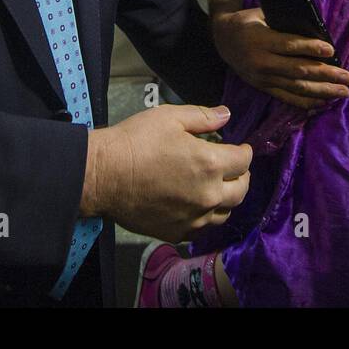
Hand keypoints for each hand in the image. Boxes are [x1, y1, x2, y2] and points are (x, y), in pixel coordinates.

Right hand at [82, 104, 251, 241]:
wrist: (103, 175)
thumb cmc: (136, 141)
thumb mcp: (169, 117)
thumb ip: (203, 117)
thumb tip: (227, 115)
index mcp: (210, 164)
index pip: (244, 160)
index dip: (245, 151)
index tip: (240, 147)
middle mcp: (208, 195)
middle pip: (241, 191)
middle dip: (242, 176)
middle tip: (234, 168)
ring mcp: (193, 218)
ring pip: (225, 213)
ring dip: (226, 199)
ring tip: (217, 187)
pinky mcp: (177, 232)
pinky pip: (202, 228)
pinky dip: (205, 217)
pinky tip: (196, 205)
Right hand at [212, 7, 348, 109]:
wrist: (222, 39)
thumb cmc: (248, 21)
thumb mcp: (262, 13)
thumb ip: (285, 21)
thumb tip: (317, 29)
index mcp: (261, 40)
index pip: (290, 46)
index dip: (311, 48)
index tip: (332, 51)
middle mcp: (262, 62)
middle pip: (298, 70)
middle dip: (326, 75)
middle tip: (348, 77)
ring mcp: (262, 78)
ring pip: (296, 87)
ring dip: (322, 91)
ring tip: (343, 92)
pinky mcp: (263, 87)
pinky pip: (286, 98)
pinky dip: (306, 103)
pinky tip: (323, 104)